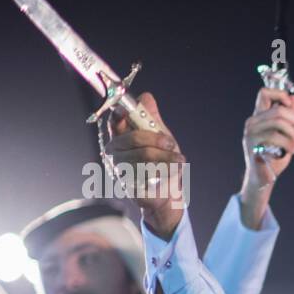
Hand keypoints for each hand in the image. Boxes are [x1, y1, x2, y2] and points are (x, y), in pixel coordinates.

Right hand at [106, 92, 186, 238]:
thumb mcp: (161, 137)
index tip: (142, 115)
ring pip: (144, 156)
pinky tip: (171, 173)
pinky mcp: (127, 183)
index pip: (115, 119)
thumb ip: (152, 119)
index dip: (126, 114)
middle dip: (157, 139)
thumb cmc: (163, 164)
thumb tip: (146, 97)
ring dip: (167, 158)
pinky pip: (148, 173)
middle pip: (133, 138)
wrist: (167, 195)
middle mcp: (115, 150)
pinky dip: (165, 172)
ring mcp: (119, 167)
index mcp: (121, 135)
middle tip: (171, 143)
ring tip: (179, 161)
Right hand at [239, 86, 293, 227]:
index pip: (265, 93)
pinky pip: (276, 138)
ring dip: (293, 135)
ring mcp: (251, 134)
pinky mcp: (254, 146)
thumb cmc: (273, 155)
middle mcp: (252, 123)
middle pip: (279, 110)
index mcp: (258, 117)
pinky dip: (288, 145)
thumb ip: (289, 117)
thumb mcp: (284, 133)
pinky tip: (290, 152)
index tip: (290, 106)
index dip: (281, 95)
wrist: (263, 178)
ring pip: (279, 123)